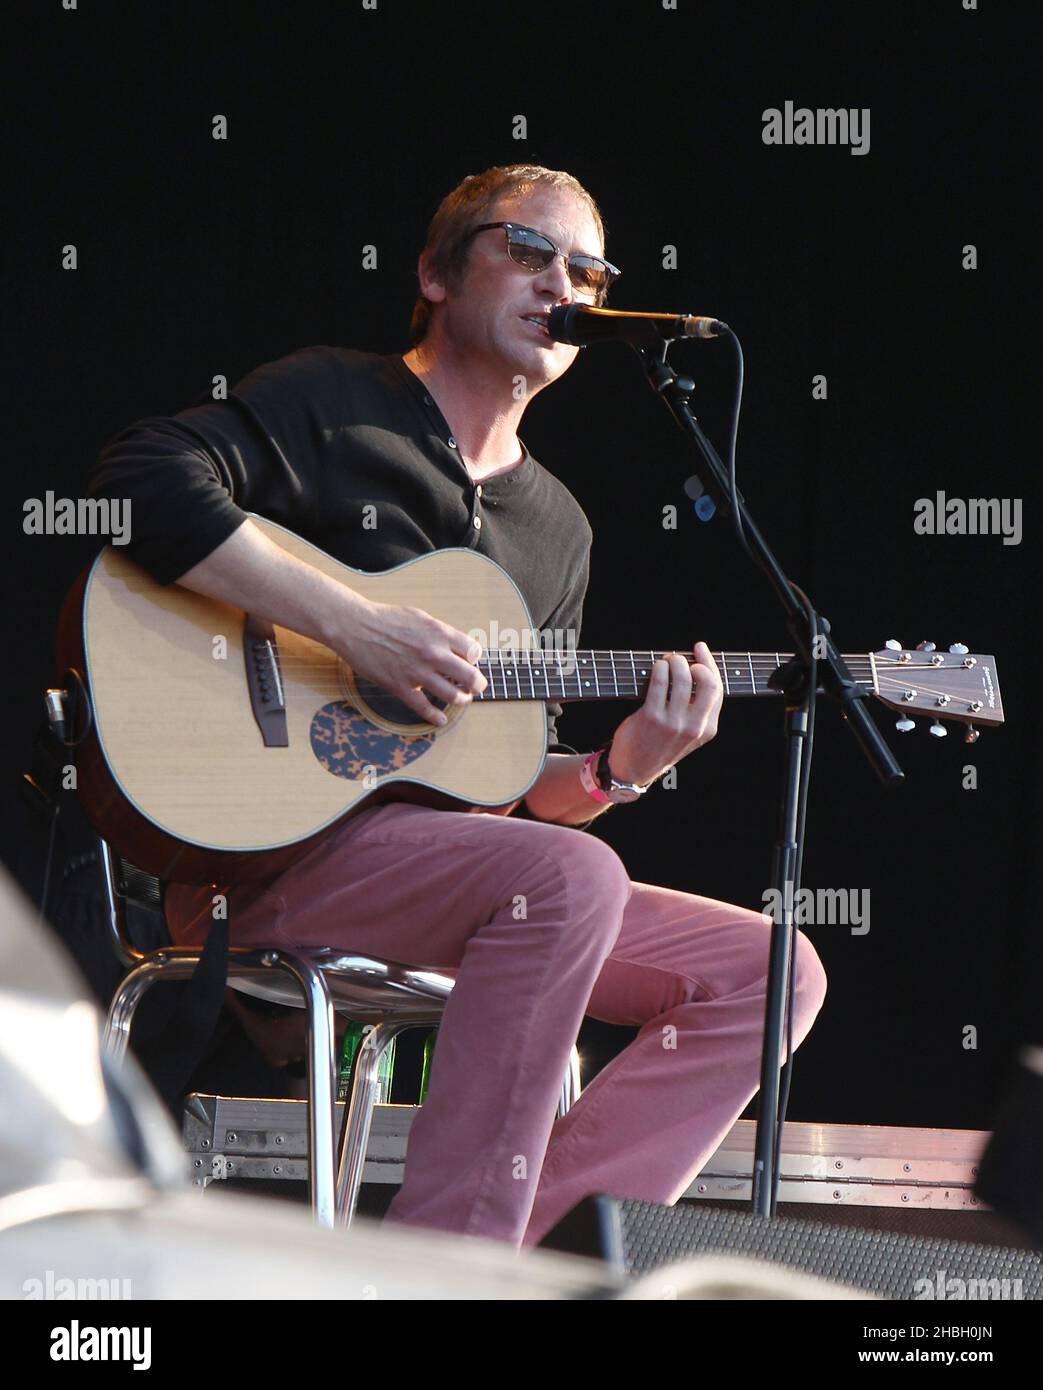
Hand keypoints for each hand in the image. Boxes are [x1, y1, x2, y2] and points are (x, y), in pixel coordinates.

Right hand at [336, 597, 486, 725]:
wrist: (355, 627)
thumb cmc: (386, 619)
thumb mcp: (420, 617)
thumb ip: (440, 633)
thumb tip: (456, 646)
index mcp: (440, 633)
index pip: (474, 651)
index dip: (475, 659)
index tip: (470, 663)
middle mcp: (433, 654)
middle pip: (471, 677)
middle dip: (478, 685)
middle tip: (477, 687)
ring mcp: (418, 673)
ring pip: (453, 696)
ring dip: (462, 700)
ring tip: (461, 699)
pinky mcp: (401, 687)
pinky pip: (424, 708)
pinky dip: (436, 717)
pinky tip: (441, 720)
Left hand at [606, 641, 722, 784]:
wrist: (633, 770)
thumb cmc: (659, 746)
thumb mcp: (687, 735)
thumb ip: (697, 709)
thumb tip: (698, 668)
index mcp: (707, 730)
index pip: (717, 690)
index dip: (710, 664)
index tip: (700, 649)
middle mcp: (693, 727)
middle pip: (707, 682)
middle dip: (696, 662)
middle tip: (681, 659)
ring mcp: (673, 723)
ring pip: (682, 678)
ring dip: (674, 662)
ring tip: (666, 661)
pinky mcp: (651, 717)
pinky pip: (659, 682)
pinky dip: (659, 668)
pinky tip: (656, 668)